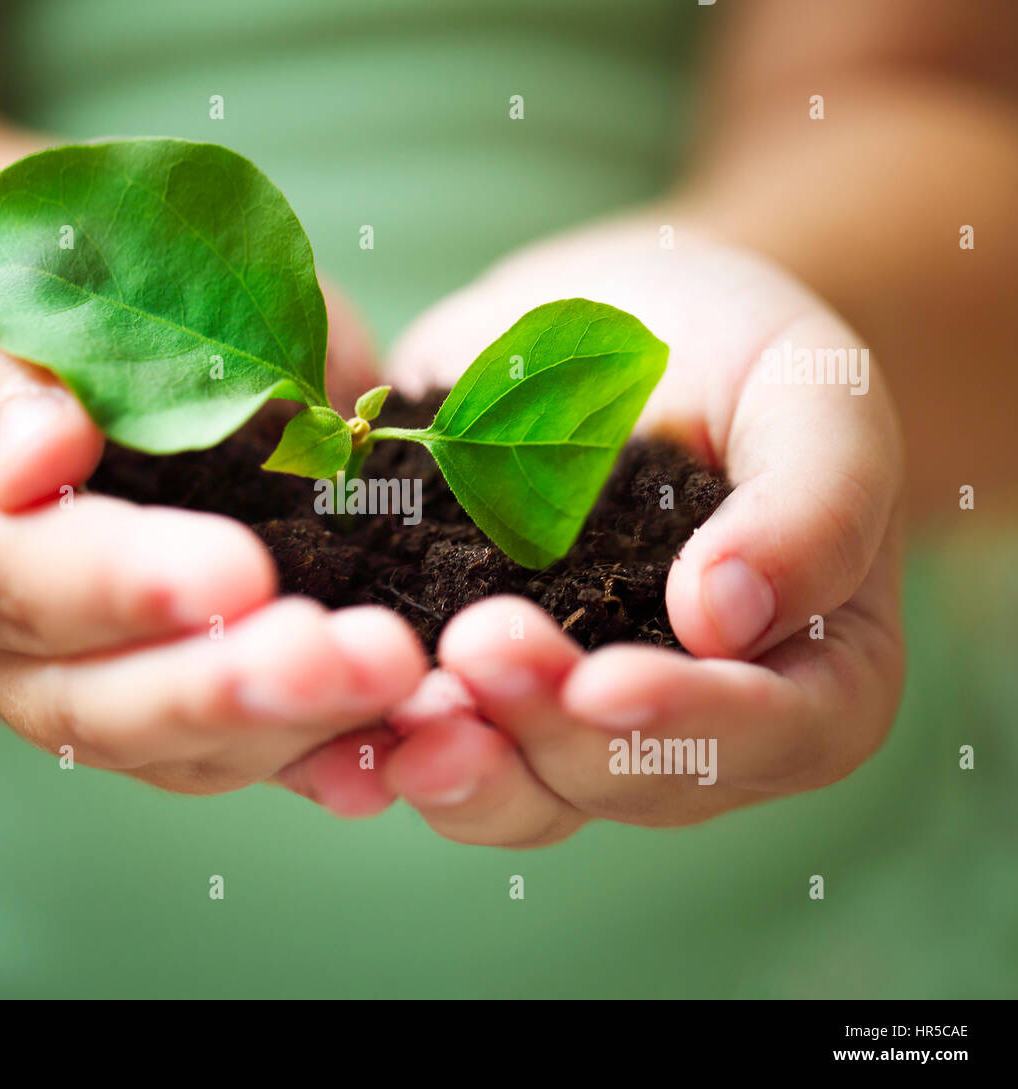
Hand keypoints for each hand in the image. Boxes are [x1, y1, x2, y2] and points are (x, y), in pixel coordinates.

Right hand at [0, 285, 424, 807]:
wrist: (85, 369)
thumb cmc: (41, 327)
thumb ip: (6, 381)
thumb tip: (34, 460)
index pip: (11, 581)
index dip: (117, 586)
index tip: (235, 570)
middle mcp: (3, 651)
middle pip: (99, 707)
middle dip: (224, 688)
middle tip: (338, 657)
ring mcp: (98, 696)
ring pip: (186, 755)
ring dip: (296, 728)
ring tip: (394, 675)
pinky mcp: (187, 718)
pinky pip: (253, 759)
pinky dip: (327, 754)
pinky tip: (396, 739)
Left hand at [375, 218, 905, 845]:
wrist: (620, 331)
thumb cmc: (741, 356)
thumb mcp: (809, 391)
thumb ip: (811, 502)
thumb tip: (725, 617)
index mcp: (811, 678)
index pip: (771, 733)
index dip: (687, 722)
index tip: (603, 681)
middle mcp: (693, 732)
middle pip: (626, 778)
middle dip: (547, 730)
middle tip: (477, 648)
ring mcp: (576, 723)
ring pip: (523, 793)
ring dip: (460, 762)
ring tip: (404, 707)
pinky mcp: (481, 693)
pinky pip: (438, 743)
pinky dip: (386, 736)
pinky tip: (343, 700)